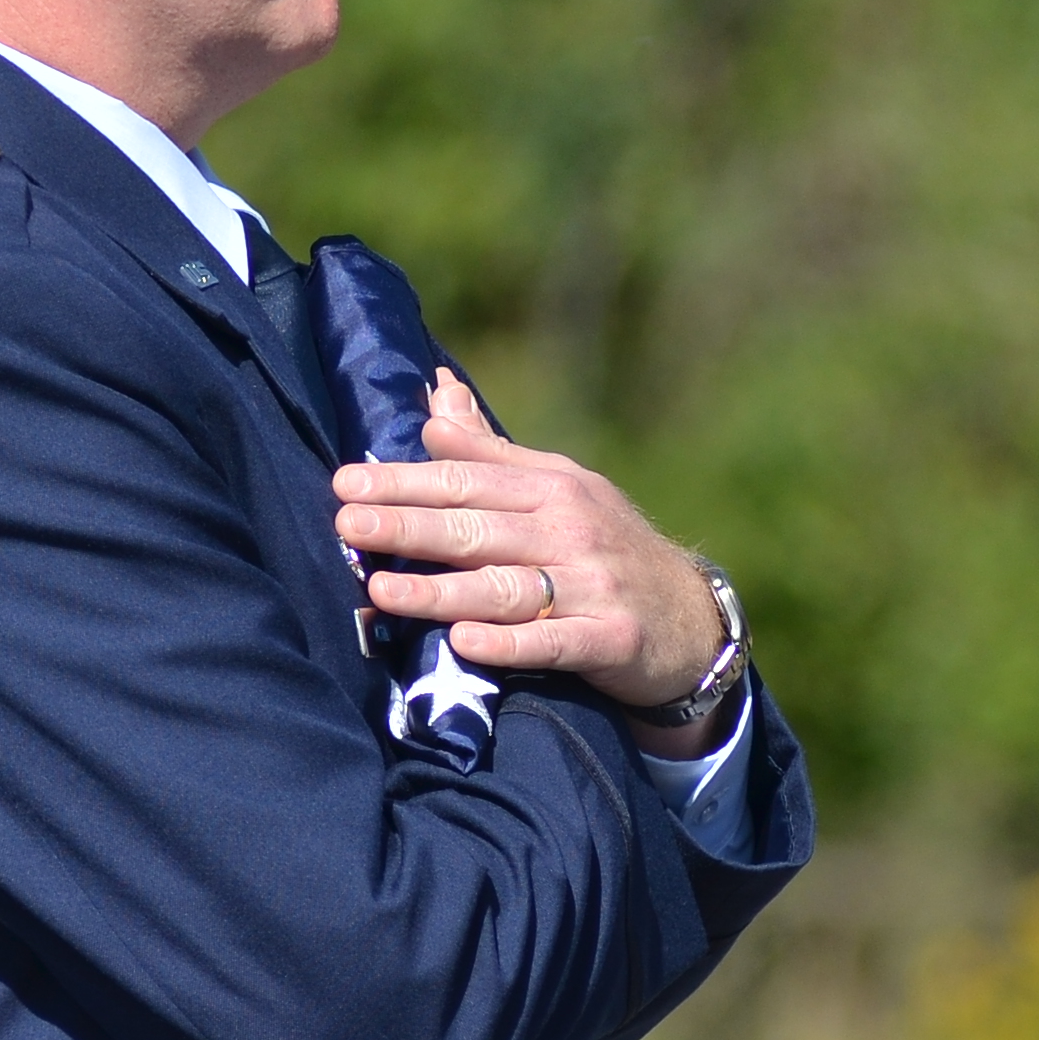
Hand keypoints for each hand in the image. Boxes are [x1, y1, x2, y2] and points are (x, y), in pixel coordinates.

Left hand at [335, 374, 734, 743]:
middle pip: (478, 528)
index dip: (406, 481)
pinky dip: (509, 643)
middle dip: (409, 526)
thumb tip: (435, 396)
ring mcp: (593, 585)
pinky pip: (553, 641)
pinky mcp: (611, 638)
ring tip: (382, 592)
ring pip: (505, 587)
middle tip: (348, 526)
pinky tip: (464, 642)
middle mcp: (571, 529)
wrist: (692, 619)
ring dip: (442, 590)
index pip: (468, 479)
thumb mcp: (559, 487)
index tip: (347, 482)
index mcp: (552, 487)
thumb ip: (491, 452)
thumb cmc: (606, 547)